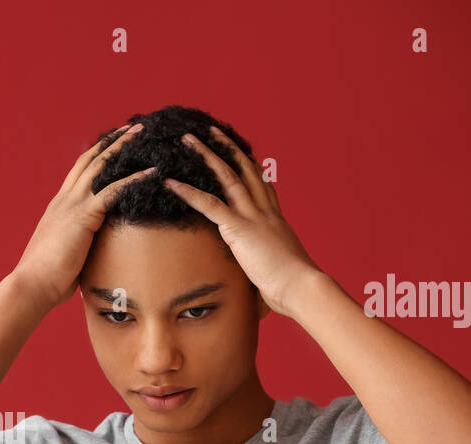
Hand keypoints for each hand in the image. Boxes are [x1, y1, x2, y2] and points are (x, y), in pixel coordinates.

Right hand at [11, 123, 158, 312]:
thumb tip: (87, 252)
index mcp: (58, 206)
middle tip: (131, 127)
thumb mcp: (62, 253)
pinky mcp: (83, 217)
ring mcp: (73, 205)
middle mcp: (64, 199)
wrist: (32, 284)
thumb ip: (75, 244)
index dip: (95, 156)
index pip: (79, 173)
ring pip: (101, 166)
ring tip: (142, 133)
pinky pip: (114, 191)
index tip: (110, 144)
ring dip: (122, 147)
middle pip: (90, 160)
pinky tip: (152, 172)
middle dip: (111, 141)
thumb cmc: (46, 277)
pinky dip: (135, 179)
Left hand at [165, 127, 321, 316]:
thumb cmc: (292, 286)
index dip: (250, 166)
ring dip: (205, 156)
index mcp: (275, 219)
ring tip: (188, 139)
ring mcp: (252, 216)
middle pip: (244, 170)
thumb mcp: (278, 269)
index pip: (262, 185)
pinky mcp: (238, 228)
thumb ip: (267, 265)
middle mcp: (265, 211)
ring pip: (226, 177)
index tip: (241, 152)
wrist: (300, 286)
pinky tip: (170, 182)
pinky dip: (187, 192)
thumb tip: (263, 282)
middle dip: (226, 148)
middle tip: (212, 130)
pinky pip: (209, 204)